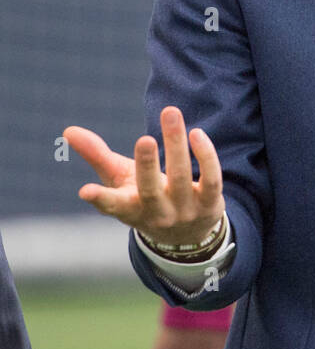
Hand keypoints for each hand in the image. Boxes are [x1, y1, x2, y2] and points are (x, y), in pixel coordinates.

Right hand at [63, 106, 224, 248]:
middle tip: (144, 139)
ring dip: (177, 144)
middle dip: (146, 165)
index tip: (85, 191)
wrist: (186, 235)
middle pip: (150, 190)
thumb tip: (68, 130)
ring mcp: (185, 211)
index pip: (113, 205)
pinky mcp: (210, 204)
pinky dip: (206, 156)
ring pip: (181, 177)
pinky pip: (211, 179)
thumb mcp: (119, 179)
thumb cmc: (143, 198)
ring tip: (170, 112)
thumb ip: (96, 155)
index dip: (99, 199)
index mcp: (129, 208)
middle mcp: (156, 213)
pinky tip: (196, 133)